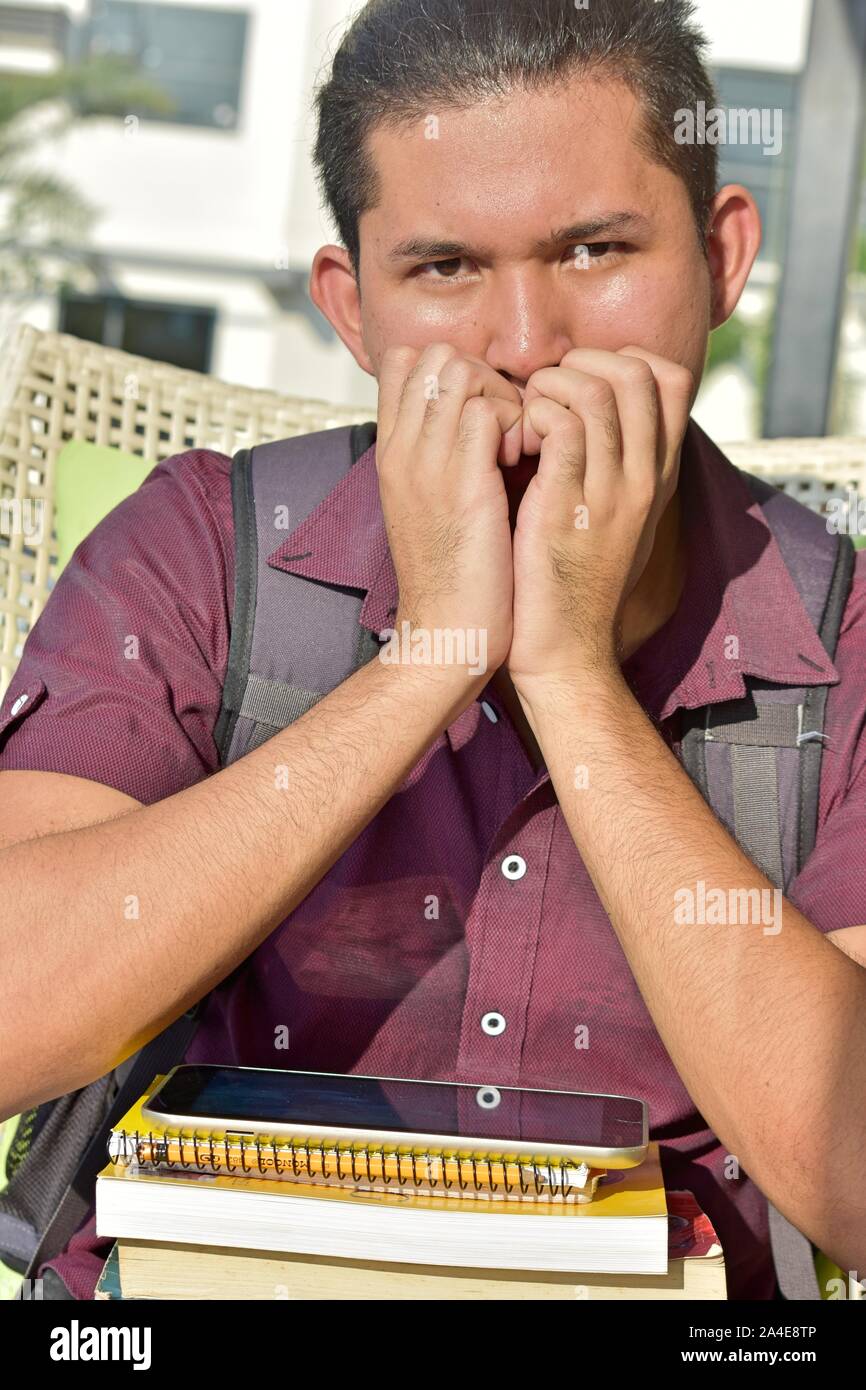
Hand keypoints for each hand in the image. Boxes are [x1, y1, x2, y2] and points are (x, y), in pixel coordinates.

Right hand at [375, 343, 523, 680]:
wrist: (449, 635)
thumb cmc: (455, 576)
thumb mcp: (432, 505)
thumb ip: (444, 457)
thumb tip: (479, 420)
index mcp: (391, 453)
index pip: (406, 362)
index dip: (453, 370)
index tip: (482, 413)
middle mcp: (402, 449)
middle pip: (434, 355)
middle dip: (482, 375)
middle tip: (507, 427)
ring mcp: (427, 464)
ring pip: (462, 371)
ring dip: (502, 396)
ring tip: (515, 446)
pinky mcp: (462, 484)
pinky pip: (490, 411)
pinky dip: (517, 425)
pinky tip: (524, 464)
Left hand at [505, 346, 692, 693]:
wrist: (564, 649)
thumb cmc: (573, 579)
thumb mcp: (615, 518)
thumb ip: (616, 466)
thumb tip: (595, 414)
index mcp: (657, 476)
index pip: (670, 379)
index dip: (620, 360)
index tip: (577, 384)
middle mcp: (643, 478)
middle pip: (637, 372)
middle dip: (581, 362)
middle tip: (545, 392)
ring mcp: (610, 493)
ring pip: (598, 390)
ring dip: (549, 386)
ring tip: (527, 417)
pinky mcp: (568, 509)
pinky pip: (563, 429)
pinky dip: (532, 419)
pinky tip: (515, 446)